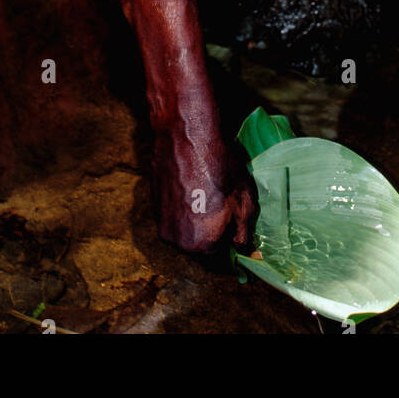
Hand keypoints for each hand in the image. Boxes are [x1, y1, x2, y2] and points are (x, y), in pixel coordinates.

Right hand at [152, 120, 255, 254]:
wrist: (184, 134)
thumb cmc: (219, 165)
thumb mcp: (244, 200)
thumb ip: (244, 232)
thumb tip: (243, 250)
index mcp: (202, 245)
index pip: (221, 262)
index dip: (232, 248)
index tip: (237, 233)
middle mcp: (178, 242)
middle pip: (201, 250)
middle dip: (214, 236)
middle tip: (225, 212)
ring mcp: (162, 223)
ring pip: (186, 233)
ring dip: (197, 224)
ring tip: (208, 199)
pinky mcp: (154, 206)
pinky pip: (174, 217)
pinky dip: (184, 210)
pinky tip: (193, 190)